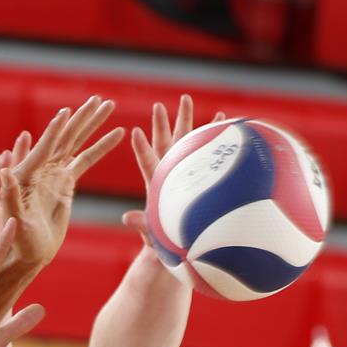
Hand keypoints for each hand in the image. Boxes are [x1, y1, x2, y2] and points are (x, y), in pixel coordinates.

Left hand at [0, 95, 125, 287]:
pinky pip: (85, 159)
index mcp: (26, 175)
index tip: (68, 113)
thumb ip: (7, 197)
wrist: (27, 253)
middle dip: (82, 118)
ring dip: (92, 123)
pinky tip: (118, 133)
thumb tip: (3, 172)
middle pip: (63, 137)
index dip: (55, 131)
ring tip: (109, 105)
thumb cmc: (15, 240)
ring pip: (75, 142)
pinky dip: (100, 146)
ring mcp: (53, 172)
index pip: (43, 149)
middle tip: (99, 99)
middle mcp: (39, 168)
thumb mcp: (13, 221)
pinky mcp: (65, 181)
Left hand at [122, 94, 223, 242]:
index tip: (134, 131)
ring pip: (185, 140)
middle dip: (162, 123)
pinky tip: (220, 117)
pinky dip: (211, 133)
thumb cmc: (163, 244)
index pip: (146, 162)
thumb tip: (126, 218)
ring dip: (186, 120)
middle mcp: (169, 172)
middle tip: (158, 105)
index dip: (140, 148)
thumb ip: (141, 224)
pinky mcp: (199, 173)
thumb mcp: (151, 235)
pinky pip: (205, 149)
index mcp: (155, 184)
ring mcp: (184, 171)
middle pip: (164, 143)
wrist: (179, 247)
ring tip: (186, 99)